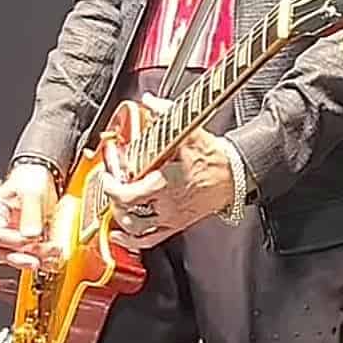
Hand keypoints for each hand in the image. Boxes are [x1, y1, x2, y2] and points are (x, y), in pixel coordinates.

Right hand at [0, 163, 59, 269]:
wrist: (44, 178)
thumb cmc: (30, 179)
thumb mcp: (30, 189)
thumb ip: (31, 209)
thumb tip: (31, 234)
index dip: (13, 240)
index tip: (31, 239)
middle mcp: (1, 227)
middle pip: (5, 251)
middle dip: (24, 256)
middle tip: (41, 255)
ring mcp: (13, 237)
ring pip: (18, 257)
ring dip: (35, 259)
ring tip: (52, 257)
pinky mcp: (28, 243)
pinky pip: (33, 256)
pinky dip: (44, 260)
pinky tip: (54, 259)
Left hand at [104, 95, 235, 251]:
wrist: (235, 175)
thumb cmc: (213, 158)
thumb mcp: (189, 131)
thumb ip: (165, 113)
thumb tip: (149, 101)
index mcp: (165, 184)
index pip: (127, 193)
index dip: (111, 186)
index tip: (107, 176)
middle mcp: (166, 205)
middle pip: (128, 210)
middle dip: (114, 198)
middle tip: (111, 185)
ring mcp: (171, 218)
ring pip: (136, 229)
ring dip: (120, 218)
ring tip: (113, 205)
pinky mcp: (177, 225)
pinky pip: (150, 240)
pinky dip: (131, 241)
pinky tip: (120, 236)